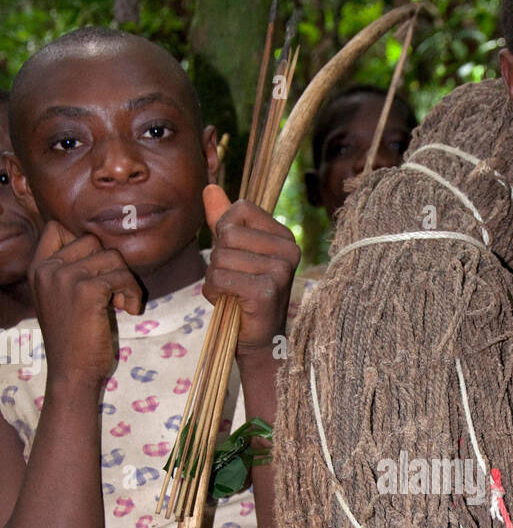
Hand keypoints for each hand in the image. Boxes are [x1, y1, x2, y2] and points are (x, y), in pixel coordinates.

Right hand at [29, 221, 142, 386]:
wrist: (72, 373)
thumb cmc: (73, 340)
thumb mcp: (60, 299)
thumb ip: (68, 272)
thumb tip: (101, 249)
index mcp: (38, 269)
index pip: (57, 228)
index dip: (84, 243)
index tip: (96, 268)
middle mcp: (47, 270)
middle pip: (92, 240)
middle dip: (110, 264)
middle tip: (114, 291)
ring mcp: (65, 279)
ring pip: (112, 257)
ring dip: (125, 280)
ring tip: (121, 304)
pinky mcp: (87, 292)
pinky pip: (122, 276)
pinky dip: (133, 293)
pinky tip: (129, 311)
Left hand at [202, 185, 299, 353]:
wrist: (258, 340)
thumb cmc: (245, 294)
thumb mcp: (234, 253)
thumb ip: (223, 221)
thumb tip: (209, 186)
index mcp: (284, 236)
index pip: (240, 208)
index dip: (225, 231)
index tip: (237, 257)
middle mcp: (288, 250)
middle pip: (227, 234)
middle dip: (218, 259)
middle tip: (234, 281)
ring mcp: (280, 271)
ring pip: (220, 257)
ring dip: (215, 278)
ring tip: (232, 293)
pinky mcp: (266, 291)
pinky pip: (220, 278)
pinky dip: (215, 293)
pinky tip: (230, 303)